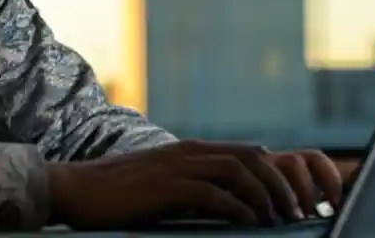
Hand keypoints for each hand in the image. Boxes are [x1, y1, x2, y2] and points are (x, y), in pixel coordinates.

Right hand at [44, 140, 341, 229]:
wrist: (78, 189)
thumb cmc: (119, 193)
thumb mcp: (164, 184)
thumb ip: (194, 187)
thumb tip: (228, 207)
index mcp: (192, 150)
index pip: (248, 152)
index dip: (275, 175)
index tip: (292, 201)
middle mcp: (190, 152)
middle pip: (252, 157)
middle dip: (280, 185)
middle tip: (296, 212)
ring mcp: (179, 166)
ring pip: (239, 171)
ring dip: (265, 196)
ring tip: (278, 220)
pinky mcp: (167, 187)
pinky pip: (214, 194)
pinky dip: (237, 208)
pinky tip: (249, 223)